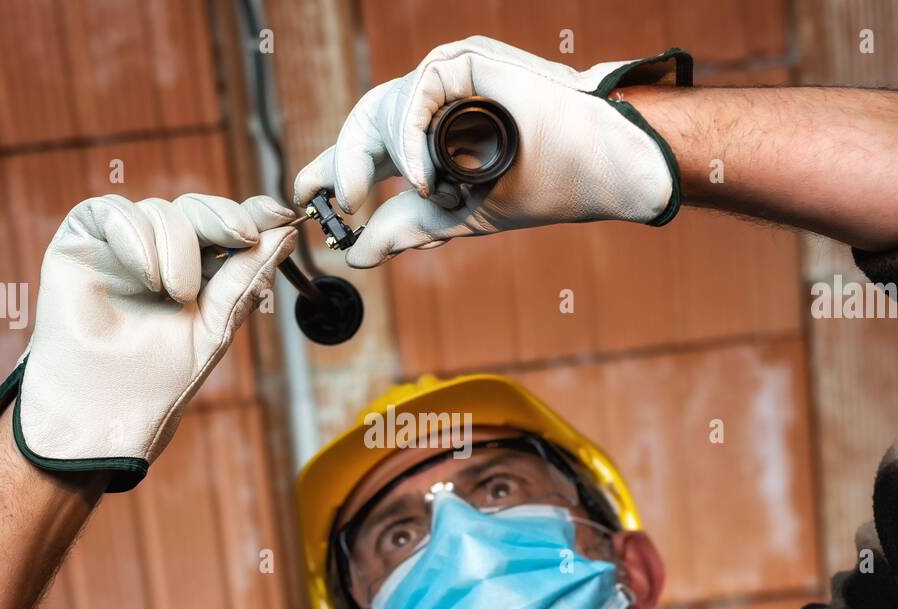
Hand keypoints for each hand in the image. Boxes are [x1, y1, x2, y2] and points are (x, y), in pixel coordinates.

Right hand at [0, 193, 297, 490]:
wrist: (105, 410)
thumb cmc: (158, 380)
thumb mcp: (217, 323)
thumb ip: (247, 276)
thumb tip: (286, 233)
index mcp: (195, 274)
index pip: (225, 228)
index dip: (253, 213)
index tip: (280, 212)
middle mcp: (157, 255)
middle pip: (196, 209)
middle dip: (222, 219)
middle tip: (243, 237)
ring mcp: (119, 247)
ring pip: (160, 210)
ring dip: (179, 247)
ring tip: (177, 294)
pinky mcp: (80, 242)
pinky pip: (112, 211)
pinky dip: (136, 235)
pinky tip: (147, 275)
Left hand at [294, 36, 687, 267]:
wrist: (597, 167)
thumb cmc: (543, 187)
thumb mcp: (459, 219)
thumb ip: (406, 231)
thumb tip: (355, 257)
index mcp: (434, 141)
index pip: (368, 148)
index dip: (332, 168)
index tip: (300, 196)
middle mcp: (435, 109)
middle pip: (364, 126)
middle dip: (340, 165)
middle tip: (333, 205)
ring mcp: (449, 83)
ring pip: (383, 110)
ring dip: (382, 158)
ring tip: (399, 194)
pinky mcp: (464, 62)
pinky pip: (413, 94)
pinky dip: (411, 137)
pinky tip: (423, 174)